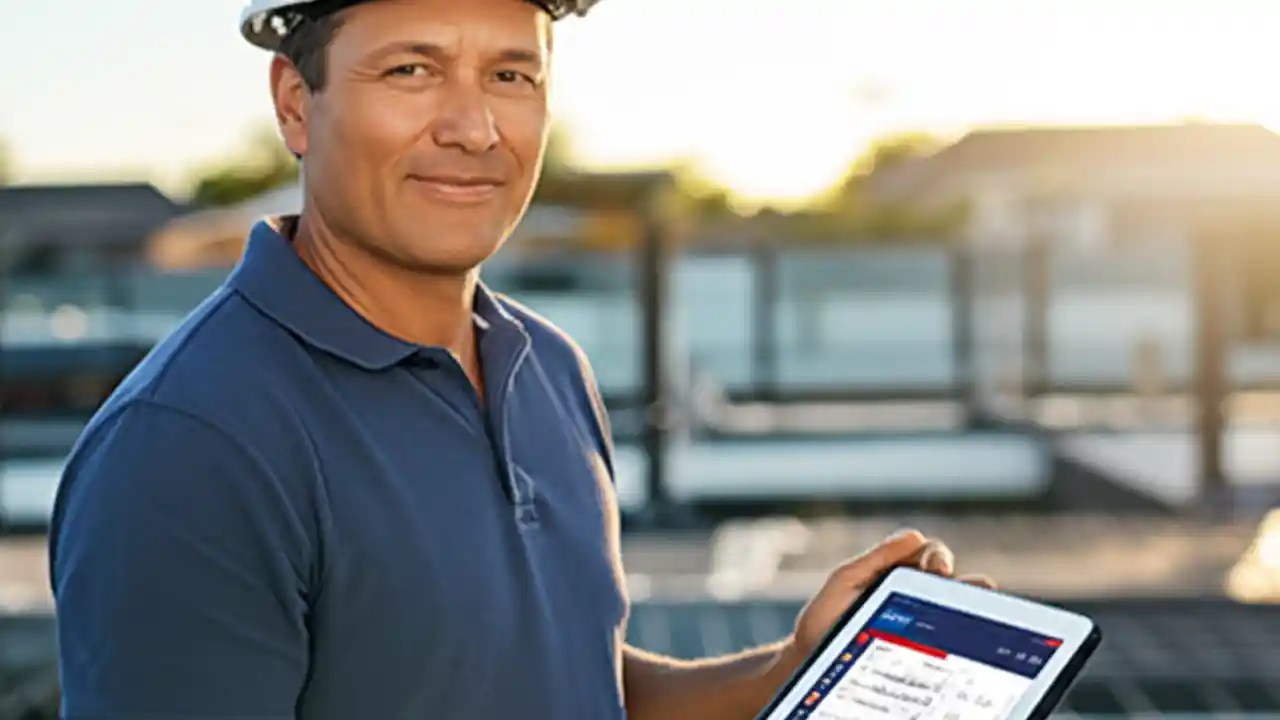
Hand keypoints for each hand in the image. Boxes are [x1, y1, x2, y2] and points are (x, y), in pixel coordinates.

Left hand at [788, 529, 995, 658]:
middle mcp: (919, 598)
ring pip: (961, 613)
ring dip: (973, 610)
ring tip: (980, 615)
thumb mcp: (845, 582)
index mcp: (901, 574)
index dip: (939, 558)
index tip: (938, 571)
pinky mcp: (927, 653)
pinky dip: (965, 639)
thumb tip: (914, 536)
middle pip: (957, 584)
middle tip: (972, 592)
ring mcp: (924, 626)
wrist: (812, 660)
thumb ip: (876, 558)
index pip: (932, 556)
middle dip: (970, 585)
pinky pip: (952, 644)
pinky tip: (969, 643)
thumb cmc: (827, 620)